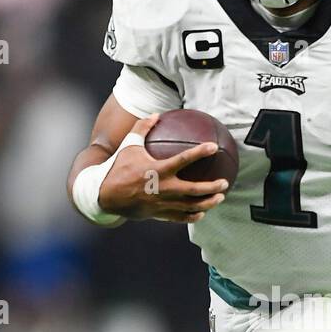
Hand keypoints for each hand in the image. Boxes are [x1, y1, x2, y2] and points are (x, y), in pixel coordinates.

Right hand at [99, 113, 228, 221]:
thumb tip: (155, 114)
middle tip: (225, 182)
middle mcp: (163, 188)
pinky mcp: (158, 214)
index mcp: (157, 170)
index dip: (200, 152)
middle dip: (212, 187)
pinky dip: (192, 216)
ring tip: (220, 198)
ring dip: (208, 203)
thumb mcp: (128, 145)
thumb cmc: (118, 167)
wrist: (105, 195)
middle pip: (194, 189)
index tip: (213, 147)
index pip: (184, 159)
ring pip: (190, 206)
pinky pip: (180, 218)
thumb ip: (142, 128)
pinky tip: (202, 213)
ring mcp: (162, 203)